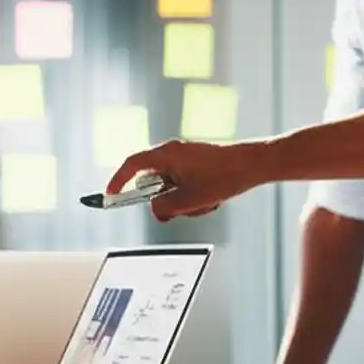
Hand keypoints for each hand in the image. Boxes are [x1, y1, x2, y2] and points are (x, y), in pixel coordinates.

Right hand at [107, 140, 262, 221]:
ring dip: (183, 201)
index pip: (132, 165)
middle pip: (153, 181)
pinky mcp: (197, 164)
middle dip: (164, 201)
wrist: (253, 166)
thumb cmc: (222, 177)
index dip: (118, 181)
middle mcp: (173, 153)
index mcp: (165, 154)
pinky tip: (212, 198)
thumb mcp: (187, 200)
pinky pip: (184, 185)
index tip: (110, 194)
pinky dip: (193, 197)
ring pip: (171, 187)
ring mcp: (185, 158)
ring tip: (203, 203)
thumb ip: (163, 208)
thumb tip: (156, 210)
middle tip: (177, 211)